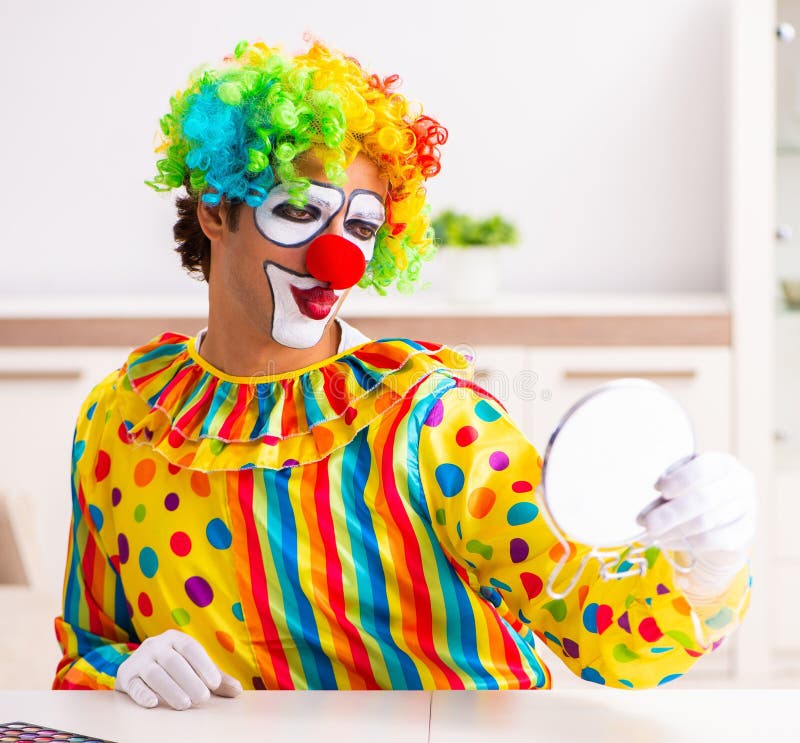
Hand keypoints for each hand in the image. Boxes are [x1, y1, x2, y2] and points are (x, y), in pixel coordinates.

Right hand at [115, 629, 242, 709]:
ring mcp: (138, 659)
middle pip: (174, 661)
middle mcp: (155, 645)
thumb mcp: (194, 669)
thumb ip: (216, 679)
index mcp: (175, 638)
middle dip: (190, 680)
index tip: (215, 684)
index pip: (191, 648)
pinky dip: (143, 694)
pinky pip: (134, 685)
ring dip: (171, 689)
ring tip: (185, 704)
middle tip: (203, 698)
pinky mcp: (125, 676)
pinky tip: (154, 703)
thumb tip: (238, 690)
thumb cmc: (174, 670)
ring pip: (155, 673)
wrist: (136, 670)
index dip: (204, 665)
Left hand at [636, 451, 756, 599]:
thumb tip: (640, 504)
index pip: (705, 467)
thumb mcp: (681, 482)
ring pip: (706, 522)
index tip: (658, 488)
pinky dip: (686, 543)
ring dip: (674, 530)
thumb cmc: (693, 492)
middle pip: (704, 499)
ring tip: (651, 534)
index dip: (680, 479)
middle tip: (646, 523)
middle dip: (670, 513)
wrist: (721, 519)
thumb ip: (666, 488)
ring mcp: (747, 508)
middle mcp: (741, 483)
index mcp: (723, 463)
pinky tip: (666, 542)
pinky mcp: (746, 532)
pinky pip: (713, 540)